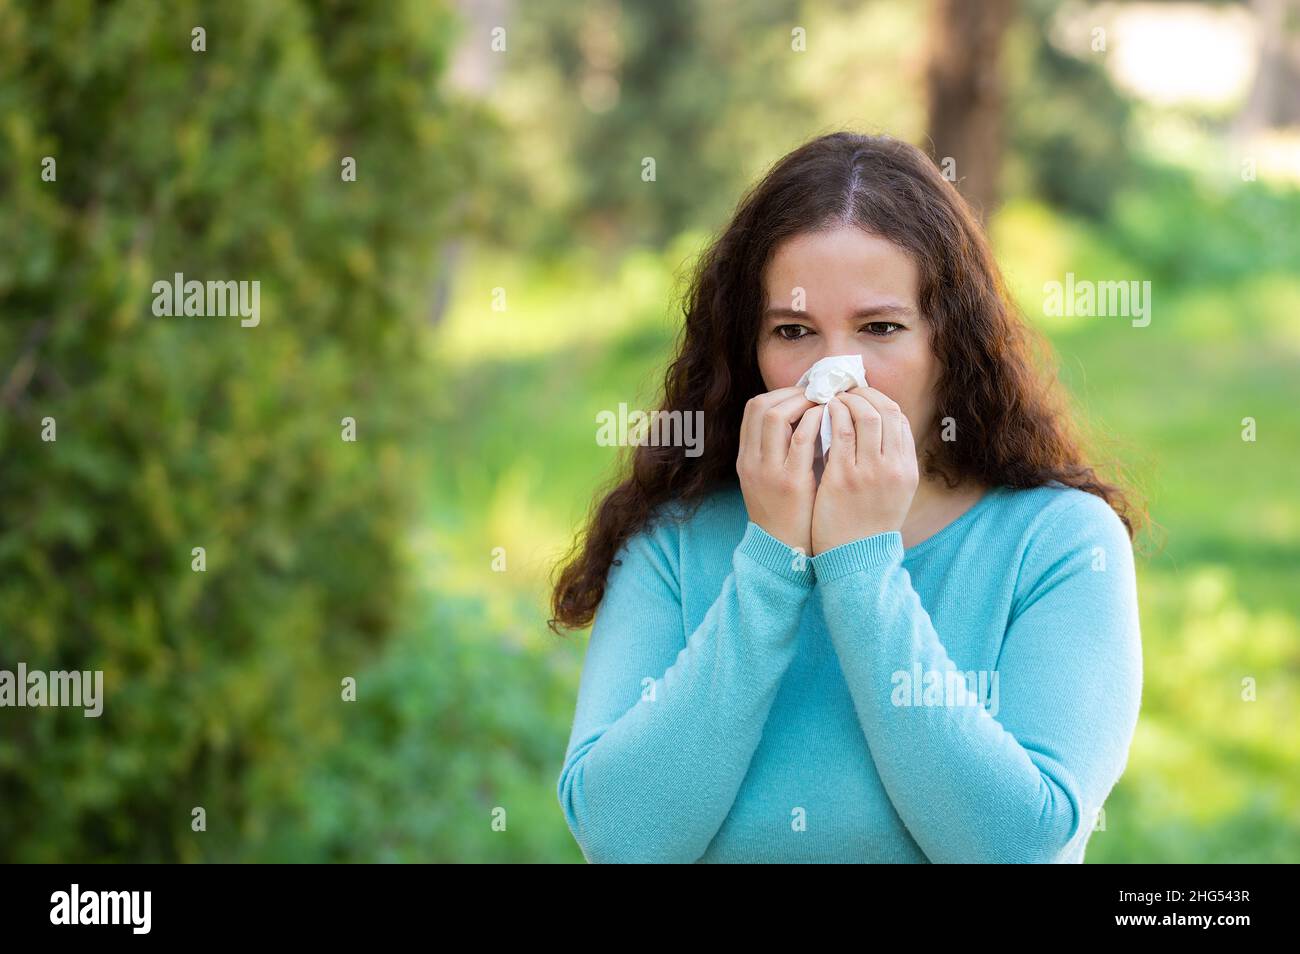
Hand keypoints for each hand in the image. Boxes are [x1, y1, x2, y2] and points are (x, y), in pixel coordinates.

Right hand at [736, 386, 822, 558]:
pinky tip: (831, 421)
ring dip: (803, 402)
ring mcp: (768, 471)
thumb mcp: (770, 479)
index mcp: (746, 459)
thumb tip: (806, 416)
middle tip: (819, 395)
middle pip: (762, 406)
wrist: (783, 553)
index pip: (753, 408)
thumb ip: (780, 451)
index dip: (780, 394)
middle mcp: (751, 461)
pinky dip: (815, 422)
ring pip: (776, 416)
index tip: (804, 394)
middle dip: (792, 394)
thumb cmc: (786, 513)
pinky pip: (800, 439)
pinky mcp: (790, 483)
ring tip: (825, 405)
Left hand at [810, 386, 919, 554]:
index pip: (899, 418)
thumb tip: (876, 427)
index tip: (861, 395)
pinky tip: (820, 413)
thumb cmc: (868, 523)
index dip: (879, 400)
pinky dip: (830, 416)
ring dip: (845, 401)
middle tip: (844, 392)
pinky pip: (838, 433)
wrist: (855, 558)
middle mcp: (894, 467)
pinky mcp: (843, 478)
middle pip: (885, 411)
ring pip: (863, 416)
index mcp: (907, 469)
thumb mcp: (893, 492)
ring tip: (831, 399)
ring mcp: (869, 472)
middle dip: (863, 394)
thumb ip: (890, 461)